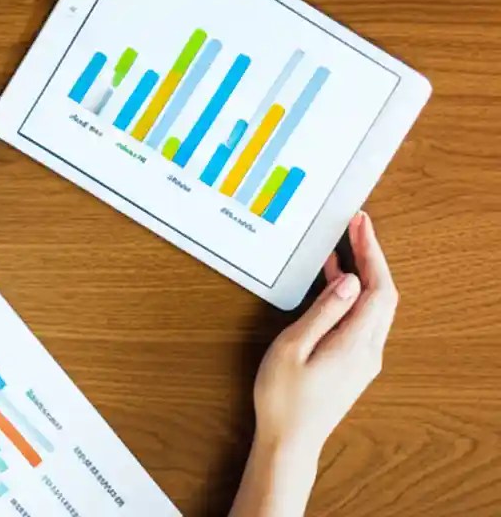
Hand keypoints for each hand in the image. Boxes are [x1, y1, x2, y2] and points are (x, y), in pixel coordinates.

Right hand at [252, 212, 397, 455]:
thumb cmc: (283, 398)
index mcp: (355, 343)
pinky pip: (363, 320)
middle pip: (383, 294)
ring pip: (375, 306)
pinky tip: (335, 283)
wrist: (290, 441)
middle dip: (371, 256)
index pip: (377, 288)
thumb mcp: (293, 348)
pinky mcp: (354, 364)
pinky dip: (353, 295)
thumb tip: (349, 281)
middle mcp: (369, 350)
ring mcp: (364, 359)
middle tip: (356, 226)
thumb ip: (324, 312)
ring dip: (363, 274)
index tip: (361, 225)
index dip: (372, 252)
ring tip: (343, 247)